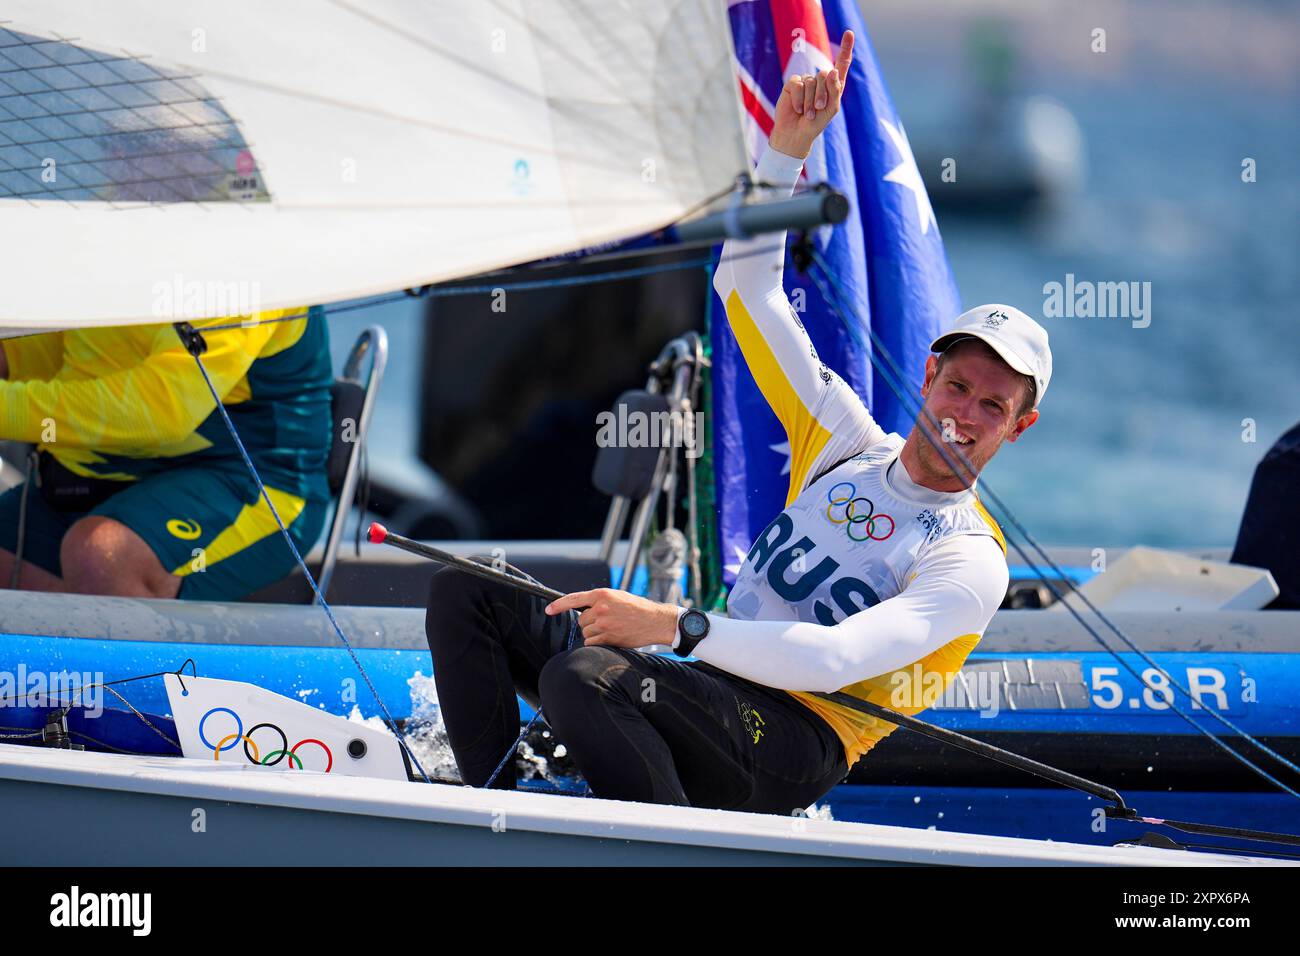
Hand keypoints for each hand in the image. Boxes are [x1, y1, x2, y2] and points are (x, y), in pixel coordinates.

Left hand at [545, 588, 679, 649]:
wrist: (655, 620)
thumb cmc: (637, 608)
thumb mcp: (618, 597)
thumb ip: (600, 601)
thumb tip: (582, 609)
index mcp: (602, 595)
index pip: (574, 598)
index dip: (558, 605)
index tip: (549, 610)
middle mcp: (601, 608)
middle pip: (581, 620)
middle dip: (589, 623)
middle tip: (606, 622)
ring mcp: (604, 623)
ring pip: (586, 632)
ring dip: (594, 633)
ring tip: (612, 629)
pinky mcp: (608, 637)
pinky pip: (591, 643)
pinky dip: (597, 642)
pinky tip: (611, 638)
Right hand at [768, 30, 853, 159]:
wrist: (796, 134)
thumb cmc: (816, 123)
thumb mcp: (831, 108)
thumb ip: (835, 89)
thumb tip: (832, 70)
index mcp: (833, 85)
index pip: (841, 63)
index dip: (845, 48)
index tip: (849, 33)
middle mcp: (820, 80)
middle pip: (825, 74)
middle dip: (822, 94)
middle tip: (817, 109)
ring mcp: (806, 81)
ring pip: (811, 82)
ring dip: (810, 101)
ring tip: (808, 114)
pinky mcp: (793, 84)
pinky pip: (798, 84)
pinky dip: (799, 99)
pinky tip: (797, 109)